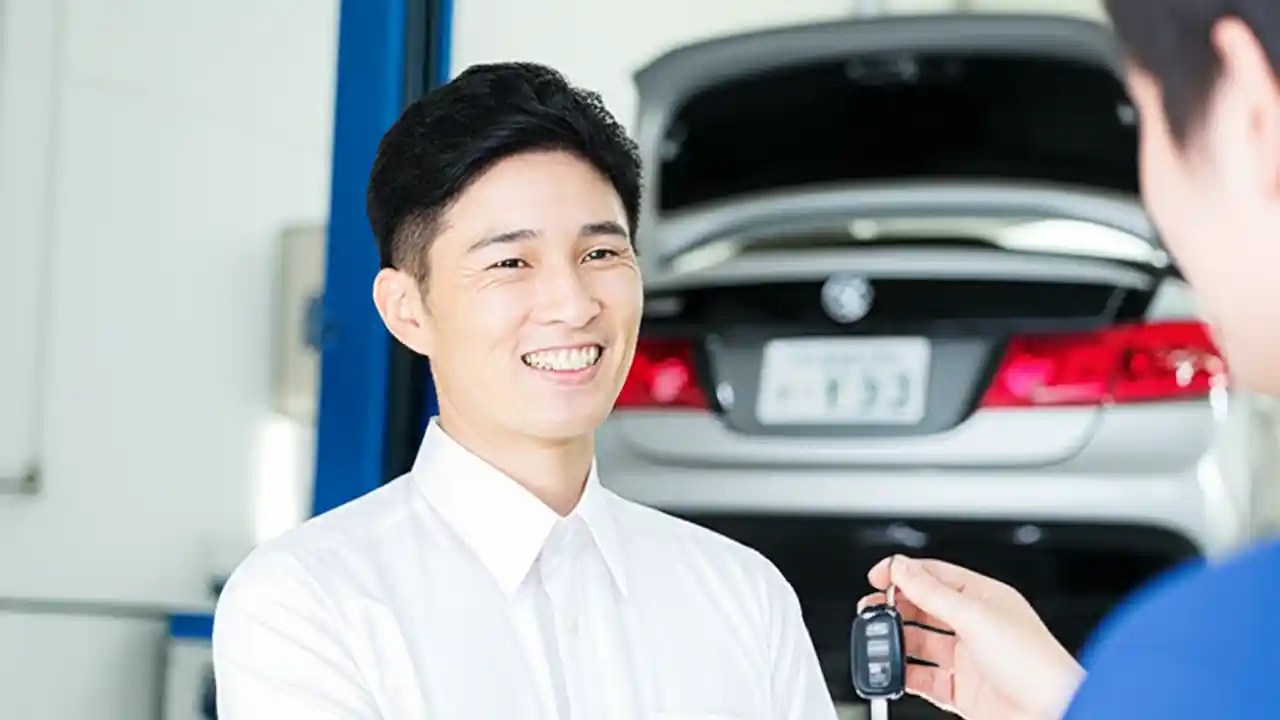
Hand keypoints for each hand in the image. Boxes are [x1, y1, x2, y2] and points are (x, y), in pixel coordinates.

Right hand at [857, 556, 1084, 719]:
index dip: (903, 573)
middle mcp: (976, 627)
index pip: (935, 575)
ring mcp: (970, 660)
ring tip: (878, 642)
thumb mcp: (975, 617)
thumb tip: (900, 566)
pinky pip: (926, 680)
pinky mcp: (965, 692)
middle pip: (924, 609)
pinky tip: (895, 673)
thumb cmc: (1035, 664)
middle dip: (894, 608)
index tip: (876, 578)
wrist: (1056, 716)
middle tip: (870, 611)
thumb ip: (932, 593)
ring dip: (897, 643)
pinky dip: (906, 676)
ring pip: (921, 645)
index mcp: (984, 598)